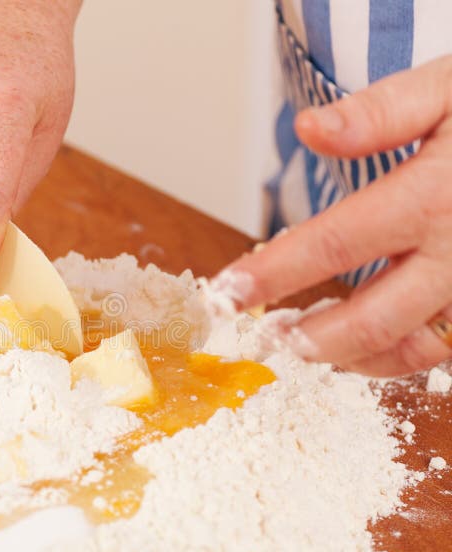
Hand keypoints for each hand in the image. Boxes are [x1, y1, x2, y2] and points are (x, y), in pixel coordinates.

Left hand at [214, 56, 451, 375]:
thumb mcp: (449, 89)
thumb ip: (381, 112)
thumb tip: (309, 129)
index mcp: (436, 198)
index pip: (334, 244)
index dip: (274, 274)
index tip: (226, 292)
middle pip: (371, 319)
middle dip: (307, 339)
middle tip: (264, 338)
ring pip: (409, 350)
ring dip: (348, 359)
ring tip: (302, 348)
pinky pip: (441, 352)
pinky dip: (393, 359)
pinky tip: (358, 348)